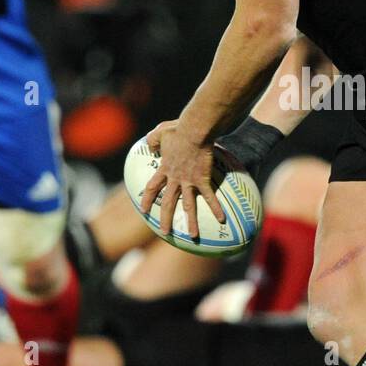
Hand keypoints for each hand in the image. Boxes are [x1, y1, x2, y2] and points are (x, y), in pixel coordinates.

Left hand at [139, 119, 225, 238]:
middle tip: (165, 232)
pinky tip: (222, 219)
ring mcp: (189, 181)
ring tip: (193, 236)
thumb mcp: (160, 132)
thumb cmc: (178, 129)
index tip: (144, 210)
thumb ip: (153, 139)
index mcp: (165, 169)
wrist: (194, 131)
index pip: (151, 187)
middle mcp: (175, 178)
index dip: (147, 199)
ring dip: (191, 222)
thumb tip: (149, 143)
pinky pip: (209, 197)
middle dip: (166, 219)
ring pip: (188, 205)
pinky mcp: (203, 179)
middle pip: (168, 202)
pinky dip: (215, 208)